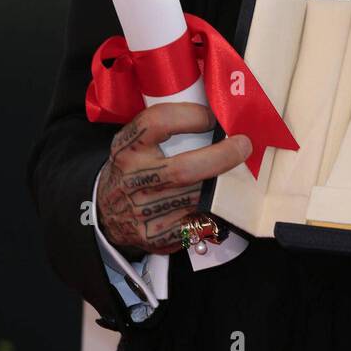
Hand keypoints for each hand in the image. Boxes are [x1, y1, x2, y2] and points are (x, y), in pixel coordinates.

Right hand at [96, 102, 251, 256]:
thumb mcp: (134, 143)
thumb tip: (216, 113)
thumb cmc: (133, 169)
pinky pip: (197, 222)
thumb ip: (164, 128)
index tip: (213, 116)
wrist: (106, 214)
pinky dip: (212, 211)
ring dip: (222, 184)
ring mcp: (144, 212)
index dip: (191, 116)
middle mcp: (133, 180)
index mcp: (127, 149)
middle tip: (243, 145)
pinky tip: (218, 201)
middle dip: (222, 156)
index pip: (158, 123)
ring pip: (196, 198)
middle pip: (184, 169)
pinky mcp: (157, 236)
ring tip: (236, 171)